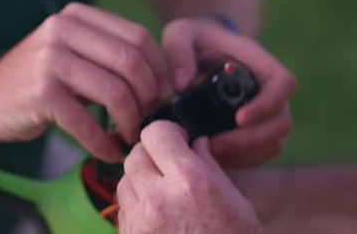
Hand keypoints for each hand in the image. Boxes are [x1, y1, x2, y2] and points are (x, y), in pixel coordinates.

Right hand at [0, 3, 168, 161]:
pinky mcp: (42, 93)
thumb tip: (158, 78)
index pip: (137, 36)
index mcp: (76, 16)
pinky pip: (88, 122)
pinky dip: (103, 142)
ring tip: (129, 135)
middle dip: (148, 95)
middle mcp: (63, 30)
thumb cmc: (34, 83)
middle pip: (131, 61)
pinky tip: (107, 151)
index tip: (161, 94)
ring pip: (115, 91)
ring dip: (130, 120)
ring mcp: (50, 59)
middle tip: (149, 117)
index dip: (158, 68)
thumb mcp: (69, 53)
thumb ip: (106, 54)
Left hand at [118, 121, 265, 233]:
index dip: (167, 134)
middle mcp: (159, 199)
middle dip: (151, 157)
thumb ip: (208, 165)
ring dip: (140, 182)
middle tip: (168, 168)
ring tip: (164, 196)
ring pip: (124, 182)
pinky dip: (135, 209)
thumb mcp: (233, 199)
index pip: (156, 133)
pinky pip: (123, 211)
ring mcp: (140, 224)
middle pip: (134, 155)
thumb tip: (194, 142)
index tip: (176, 141)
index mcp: (190, 181)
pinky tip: (158, 220)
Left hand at [162, 18, 295, 167]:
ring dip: (245, 154)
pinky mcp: (255, 131)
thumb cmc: (193, 39)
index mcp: (259, 61)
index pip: (282, 83)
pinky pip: (259, 153)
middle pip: (281, 121)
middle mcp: (269, 89)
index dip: (268, 104)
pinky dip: (240, 160)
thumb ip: (178, 50)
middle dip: (251, 140)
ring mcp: (265, 112)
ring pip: (273, 142)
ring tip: (209, 155)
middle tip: (215, 145)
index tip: (240, 119)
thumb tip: (182, 83)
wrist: (198, 51)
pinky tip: (212, 159)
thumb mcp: (180, 34)